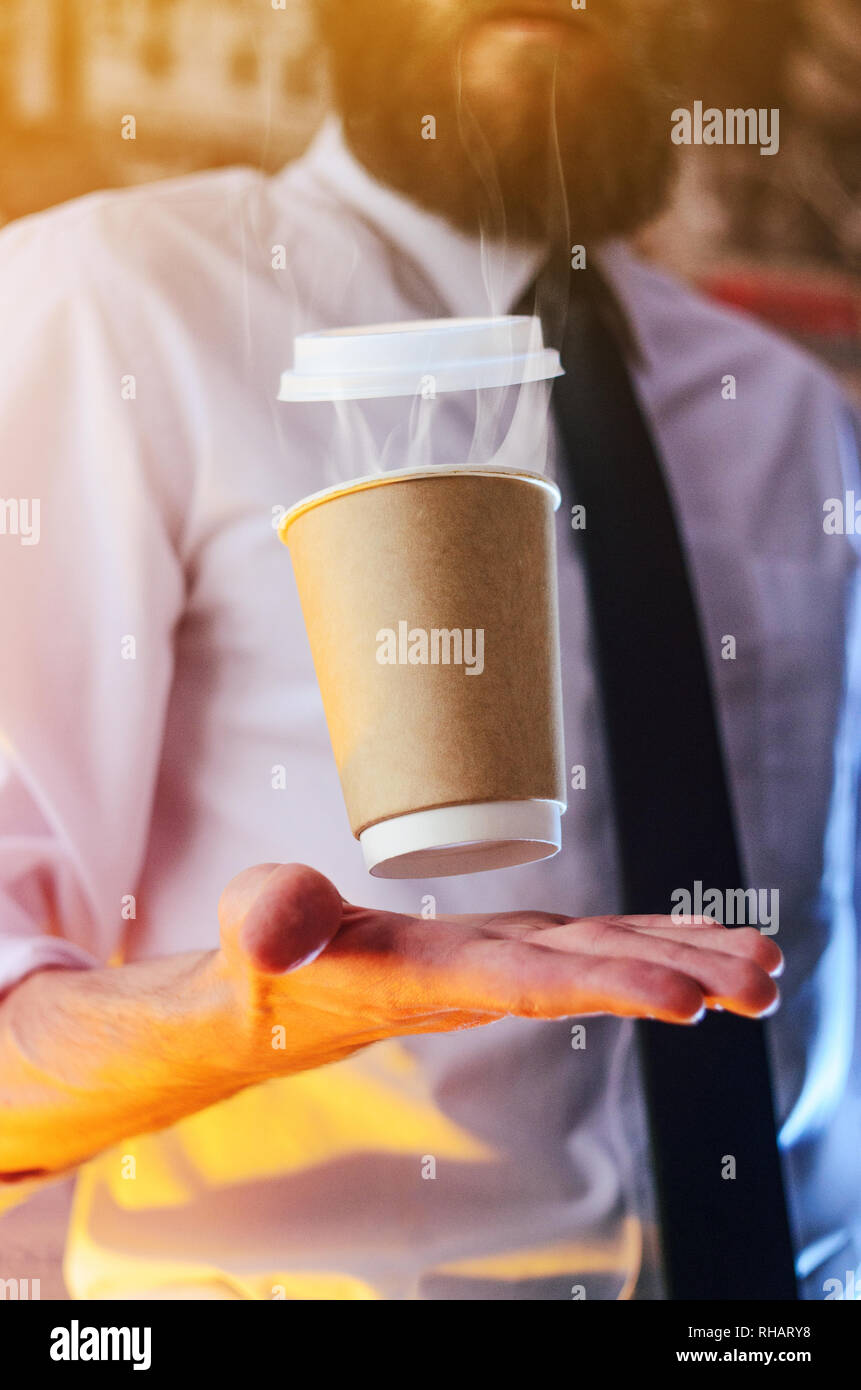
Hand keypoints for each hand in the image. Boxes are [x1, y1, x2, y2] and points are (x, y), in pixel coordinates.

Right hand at [214, 863, 782, 1082]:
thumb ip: (269, 920)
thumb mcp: (253, 930)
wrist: (272, 1003)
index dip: (610, 988)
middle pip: (590, 973)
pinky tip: (698, 951)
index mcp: (424, 975)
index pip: (527, 983)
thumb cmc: (263, 964)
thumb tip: (277, 930)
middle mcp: (476, 978)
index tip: (689, 1004)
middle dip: (679, 974)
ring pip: (600, 959)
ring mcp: (493, 964)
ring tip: (762, 972)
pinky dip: (645, 947)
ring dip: (684, 963)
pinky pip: (584, 947)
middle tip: (763, 978)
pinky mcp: (498, 950)